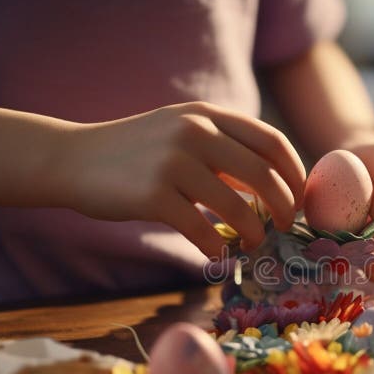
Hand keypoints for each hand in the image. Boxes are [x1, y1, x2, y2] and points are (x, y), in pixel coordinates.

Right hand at [54, 102, 305, 254]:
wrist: (73, 159)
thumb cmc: (137, 152)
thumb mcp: (182, 133)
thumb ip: (224, 150)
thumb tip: (275, 185)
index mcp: (208, 115)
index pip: (272, 142)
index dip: (296, 174)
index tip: (300, 198)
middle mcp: (195, 132)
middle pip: (264, 176)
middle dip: (284, 208)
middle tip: (284, 226)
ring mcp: (173, 162)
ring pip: (237, 208)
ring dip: (254, 233)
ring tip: (252, 243)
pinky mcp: (153, 196)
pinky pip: (202, 231)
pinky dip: (216, 250)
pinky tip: (217, 257)